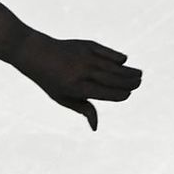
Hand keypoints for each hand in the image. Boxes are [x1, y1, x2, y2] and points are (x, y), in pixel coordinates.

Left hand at [21, 37, 141, 130]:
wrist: (34, 52)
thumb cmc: (49, 79)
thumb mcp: (61, 97)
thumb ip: (83, 109)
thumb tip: (96, 128)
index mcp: (77, 88)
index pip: (108, 94)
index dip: (121, 95)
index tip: (127, 95)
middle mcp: (83, 72)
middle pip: (116, 80)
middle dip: (130, 83)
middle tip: (138, 84)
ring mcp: (86, 57)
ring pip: (116, 66)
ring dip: (130, 71)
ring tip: (138, 75)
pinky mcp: (87, 45)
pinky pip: (109, 53)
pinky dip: (119, 58)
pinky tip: (123, 62)